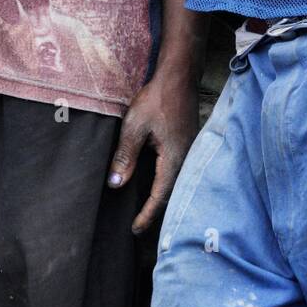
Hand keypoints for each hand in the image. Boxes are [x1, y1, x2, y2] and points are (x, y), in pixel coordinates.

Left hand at [107, 67, 199, 234]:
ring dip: (164, 199)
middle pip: (172, 195)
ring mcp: (191, 151)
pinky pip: (180, 172)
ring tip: (149, 212)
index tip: (134, 230)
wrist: (179, 77)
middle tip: (141, 228)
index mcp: (174, 159)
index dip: (147, 215)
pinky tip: (160, 185)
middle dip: (157, 213)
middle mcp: (186, 159)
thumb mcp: (135, 126)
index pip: (160, 196)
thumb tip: (116, 184)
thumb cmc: (157, 99)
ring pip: (177, 184)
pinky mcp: (189, 144)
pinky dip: (169, 185)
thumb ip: (125, 156)